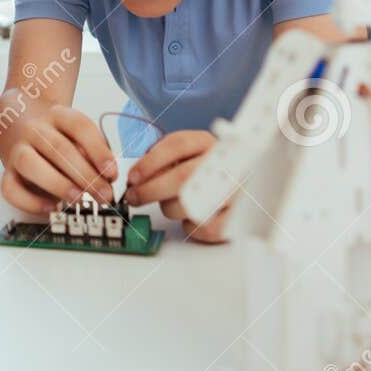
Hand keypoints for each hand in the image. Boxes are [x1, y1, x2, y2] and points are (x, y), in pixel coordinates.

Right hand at [0, 105, 116, 214]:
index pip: (79, 127)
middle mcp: (34, 129)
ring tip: (79, 199)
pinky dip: (30, 201)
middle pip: (58, 148)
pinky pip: (10, 188)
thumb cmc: (55, 134)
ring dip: (58, 184)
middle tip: (104, 195)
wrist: (18, 121)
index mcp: (57, 115)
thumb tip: (105, 178)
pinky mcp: (7, 171)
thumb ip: (91, 150)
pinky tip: (51, 207)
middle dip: (86, 176)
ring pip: (29, 163)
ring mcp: (17, 149)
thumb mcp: (76, 132)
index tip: (112, 173)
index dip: (98, 151)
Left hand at [124, 129, 227, 243]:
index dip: (150, 162)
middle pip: (182, 176)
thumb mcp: (183, 156)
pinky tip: (189, 217)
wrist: (237, 185)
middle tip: (135, 198)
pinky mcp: (236, 217)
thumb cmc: (201, 172)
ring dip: (170, 208)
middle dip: (151, 190)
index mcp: (206, 143)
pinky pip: (203, 228)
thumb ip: (163, 161)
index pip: (177, 145)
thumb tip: (137, 179)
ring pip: (190, 204)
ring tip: (171, 204)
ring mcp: (234, 191)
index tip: (133, 177)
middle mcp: (224, 163)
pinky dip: (189, 226)